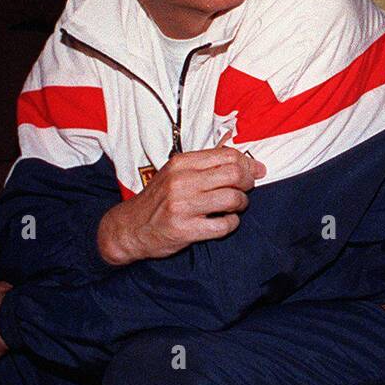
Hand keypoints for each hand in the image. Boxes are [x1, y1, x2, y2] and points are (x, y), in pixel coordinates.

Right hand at [97, 135, 265, 265]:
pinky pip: (224, 225)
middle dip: (248, 182)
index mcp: (181, 163)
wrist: (129, 228)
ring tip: (234, 207)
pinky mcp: (185, 230)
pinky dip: (231, 223)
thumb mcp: (176, 173)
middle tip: (246, 189)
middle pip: (234, 175)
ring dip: (241, 204)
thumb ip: (208, 165)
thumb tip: (250, 163)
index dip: (247, 163)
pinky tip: (224, 221)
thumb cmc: (159, 199)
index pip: (227, 155)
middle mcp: (181, 181)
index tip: (255, 171)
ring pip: (233, 199)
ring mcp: (182, 206)